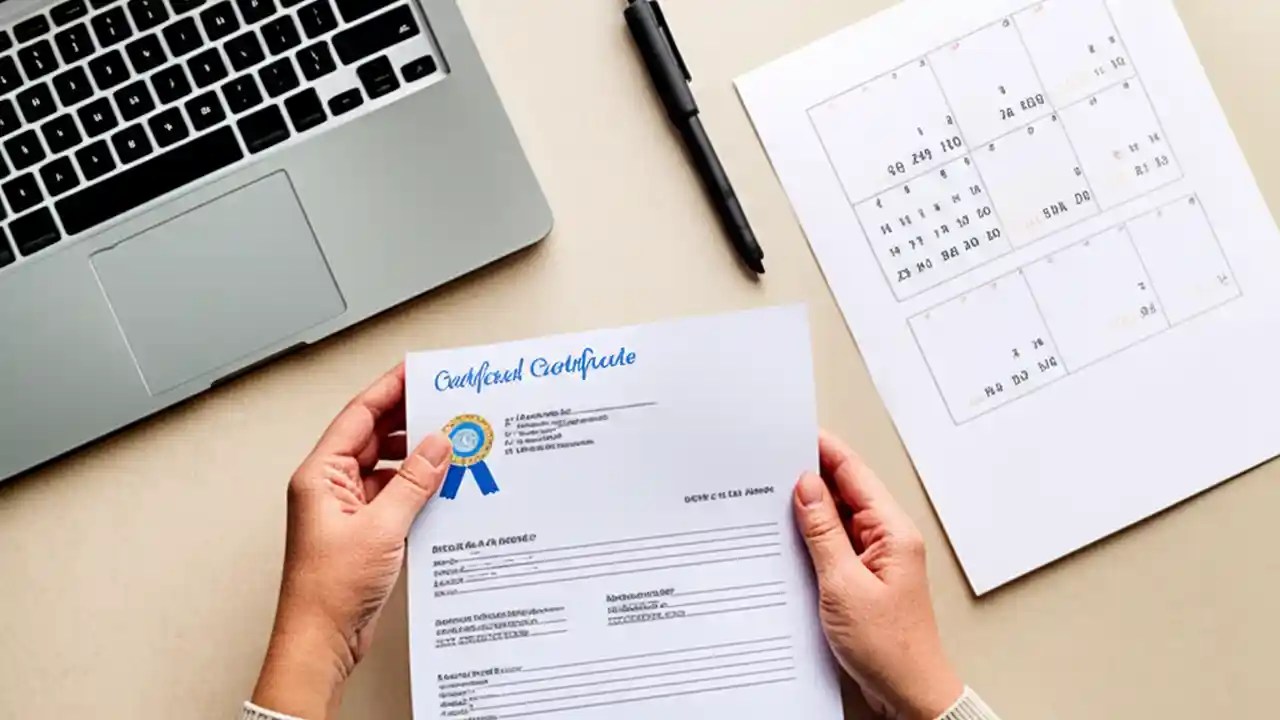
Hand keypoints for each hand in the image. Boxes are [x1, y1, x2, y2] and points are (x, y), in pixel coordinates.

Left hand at [252, 365, 452, 719]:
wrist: (321, 642)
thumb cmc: (329, 590)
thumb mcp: (381, 527)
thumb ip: (413, 482)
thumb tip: (436, 444)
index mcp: (320, 475)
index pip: (358, 415)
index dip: (389, 389)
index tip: (417, 371)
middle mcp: (331, 487)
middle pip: (374, 437)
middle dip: (410, 420)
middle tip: (446, 405)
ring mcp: (347, 509)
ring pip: (387, 467)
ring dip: (417, 457)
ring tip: (452, 446)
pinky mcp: (364, 531)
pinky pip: (394, 495)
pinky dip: (418, 488)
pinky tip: (443, 487)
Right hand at [794, 432, 962, 719]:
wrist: (909, 693)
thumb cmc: (890, 648)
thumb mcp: (844, 585)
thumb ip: (823, 533)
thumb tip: (806, 487)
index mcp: (892, 531)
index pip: (854, 473)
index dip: (823, 450)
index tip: (793, 433)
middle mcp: (887, 538)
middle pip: (844, 491)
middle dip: (809, 476)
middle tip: (769, 465)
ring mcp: (875, 558)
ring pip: (836, 519)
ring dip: (808, 510)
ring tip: (770, 499)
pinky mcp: (863, 577)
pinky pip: (834, 545)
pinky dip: (812, 538)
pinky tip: (788, 539)